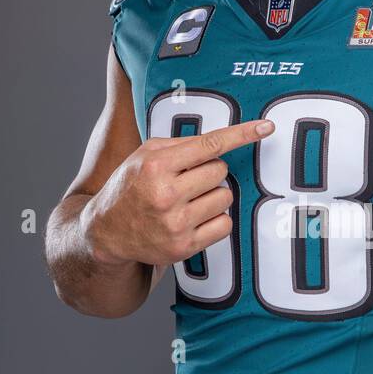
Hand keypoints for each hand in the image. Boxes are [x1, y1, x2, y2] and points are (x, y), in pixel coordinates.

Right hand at [81, 119, 273, 268]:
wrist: (106, 232)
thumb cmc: (130, 187)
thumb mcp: (144, 156)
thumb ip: (179, 145)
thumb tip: (220, 141)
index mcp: (156, 165)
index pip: (210, 145)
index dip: (241, 134)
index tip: (266, 127)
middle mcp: (166, 194)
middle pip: (220, 171)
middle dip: (210, 172)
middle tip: (188, 180)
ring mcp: (176, 223)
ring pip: (225, 197)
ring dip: (213, 195)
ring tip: (188, 201)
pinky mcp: (184, 246)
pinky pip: (224, 224)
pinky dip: (216, 219)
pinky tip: (194, 219)